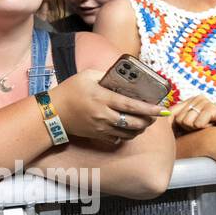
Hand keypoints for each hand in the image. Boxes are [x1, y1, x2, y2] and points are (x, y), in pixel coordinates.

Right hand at [47, 69, 164, 144]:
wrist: (53, 111)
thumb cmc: (70, 90)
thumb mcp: (87, 76)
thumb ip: (107, 75)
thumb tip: (124, 77)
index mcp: (103, 98)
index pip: (132, 105)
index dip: (149, 108)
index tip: (162, 109)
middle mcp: (104, 115)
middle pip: (135, 122)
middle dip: (149, 120)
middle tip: (155, 115)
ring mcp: (101, 127)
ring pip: (129, 133)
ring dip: (140, 129)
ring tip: (143, 121)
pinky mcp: (98, 135)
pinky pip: (118, 139)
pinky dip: (127, 135)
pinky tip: (127, 128)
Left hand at [171, 94, 215, 136]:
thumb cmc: (212, 131)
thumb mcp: (191, 127)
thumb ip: (177, 125)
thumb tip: (159, 127)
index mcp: (189, 102)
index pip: (170, 111)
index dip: (171, 124)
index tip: (177, 131)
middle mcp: (195, 99)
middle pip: (178, 119)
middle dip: (187, 128)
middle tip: (201, 127)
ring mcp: (203, 101)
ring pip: (186, 122)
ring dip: (197, 129)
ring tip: (207, 126)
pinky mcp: (211, 107)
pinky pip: (197, 123)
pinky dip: (204, 128)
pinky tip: (212, 126)